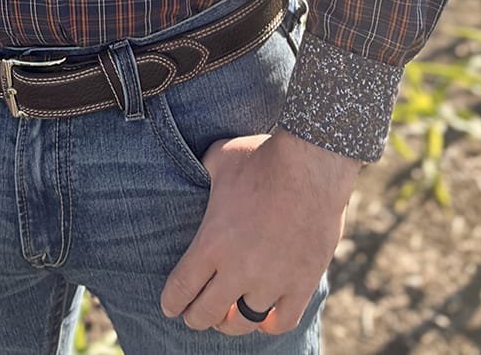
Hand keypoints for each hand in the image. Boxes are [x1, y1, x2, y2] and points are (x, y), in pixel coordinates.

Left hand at [160, 129, 360, 336]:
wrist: (311, 164)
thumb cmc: (263, 157)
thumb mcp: (221, 158)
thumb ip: (204, 172)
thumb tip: (198, 170)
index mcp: (212, 242)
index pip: (181, 288)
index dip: (172, 302)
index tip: (170, 307)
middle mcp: (238, 269)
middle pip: (207, 313)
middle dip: (196, 317)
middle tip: (194, 316)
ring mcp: (271, 280)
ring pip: (243, 322)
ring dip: (231, 322)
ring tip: (228, 317)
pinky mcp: (301, 283)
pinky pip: (282, 320)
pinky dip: (270, 324)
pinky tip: (263, 318)